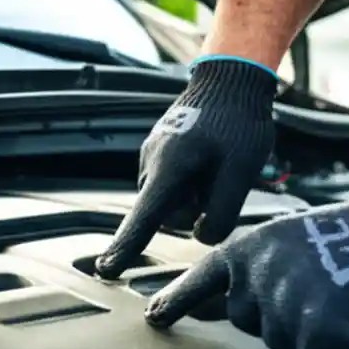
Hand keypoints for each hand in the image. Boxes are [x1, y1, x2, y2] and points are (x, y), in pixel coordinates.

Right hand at [95, 57, 276, 278]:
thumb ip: (222, 212)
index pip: (144, 219)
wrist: (230, 78)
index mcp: (169, 169)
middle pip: (168, 216)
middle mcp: (152, 165)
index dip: (125, 248)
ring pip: (171, 202)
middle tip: (224, 179)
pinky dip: (192, 182)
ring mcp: (152, 157)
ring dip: (195, 196)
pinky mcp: (159, 153)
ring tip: (217, 165)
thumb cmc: (239, 122)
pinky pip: (172, 184)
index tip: (106, 269)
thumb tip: (203, 237)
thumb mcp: (242, 171)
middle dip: (196, 211)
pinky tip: (210, 159)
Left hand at [145, 183, 348, 348]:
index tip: (154, 318)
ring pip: (282, 342)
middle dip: (277, 317)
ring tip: (340, 298)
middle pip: (248, 322)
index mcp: (247, 250)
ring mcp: (280, 306)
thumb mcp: (294, 240)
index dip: (177, 302)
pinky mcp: (311, 331)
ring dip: (308, 332)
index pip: (201, 281)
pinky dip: (336, 345)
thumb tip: (242, 302)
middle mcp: (255, 278)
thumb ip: (263, 270)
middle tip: (318, 291)